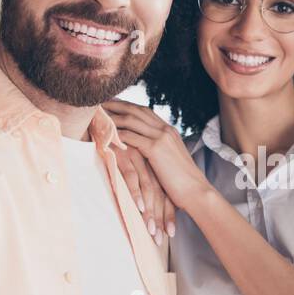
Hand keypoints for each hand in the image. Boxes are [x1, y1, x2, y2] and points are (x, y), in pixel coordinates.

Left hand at [102, 99, 210, 213]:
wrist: (196, 191)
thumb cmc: (183, 182)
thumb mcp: (171, 161)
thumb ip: (160, 151)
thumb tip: (146, 152)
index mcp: (169, 131)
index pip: (145, 111)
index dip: (127, 106)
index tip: (112, 104)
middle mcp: (166, 129)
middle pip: (136, 110)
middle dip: (116, 105)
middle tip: (99, 103)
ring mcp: (161, 137)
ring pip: (131, 120)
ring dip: (112, 116)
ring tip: (97, 116)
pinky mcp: (156, 148)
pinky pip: (131, 136)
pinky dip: (116, 133)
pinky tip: (104, 134)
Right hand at [111, 142, 174, 243]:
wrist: (102, 123)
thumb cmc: (113, 148)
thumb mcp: (129, 166)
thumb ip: (137, 180)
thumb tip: (139, 205)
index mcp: (153, 167)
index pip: (165, 194)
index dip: (168, 214)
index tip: (170, 233)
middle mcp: (148, 164)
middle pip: (160, 195)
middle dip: (161, 218)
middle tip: (161, 239)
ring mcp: (138, 159)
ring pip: (148, 190)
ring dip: (150, 213)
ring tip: (151, 232)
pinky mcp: (125, 155)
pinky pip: (132, 177)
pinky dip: (136, 193)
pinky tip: (140, 207)